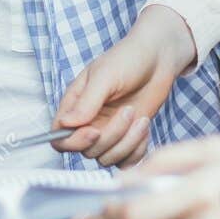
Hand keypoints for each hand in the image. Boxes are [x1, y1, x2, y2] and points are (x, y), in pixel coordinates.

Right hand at [52, 5, 194, 166]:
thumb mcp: (105, 76)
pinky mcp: (128, 137)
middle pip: (87, 150)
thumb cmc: (129, 58)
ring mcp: (109, 131)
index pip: (60, 136)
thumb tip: (65, 123)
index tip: (95, 131)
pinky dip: (136, 152)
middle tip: (128, 111)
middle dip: (110, 137)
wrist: (159, 57)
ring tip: (141, 119)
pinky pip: (125, 161)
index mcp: (76, 104)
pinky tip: (144, 129)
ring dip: (126, 143)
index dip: (74, 141)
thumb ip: (86, 102)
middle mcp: (90, 121)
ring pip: (107, 158)